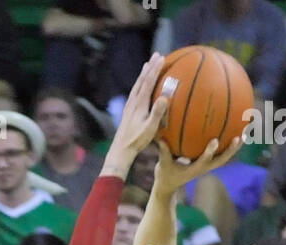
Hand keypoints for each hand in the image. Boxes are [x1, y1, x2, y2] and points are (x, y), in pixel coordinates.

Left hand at [102, 53, 167, 176]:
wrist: (120, 149)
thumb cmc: (137, 140)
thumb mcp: (150, 128)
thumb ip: (157, 112)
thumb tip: (165, 97)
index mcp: (139, 103)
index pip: (148, 82)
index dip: (155, 69)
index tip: (161, 58)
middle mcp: (133, 101)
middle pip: (142, 80)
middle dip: (150, 67)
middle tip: (156, 55)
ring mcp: (129, 105)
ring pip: (137, 85)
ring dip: (143, 73)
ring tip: (147, 64)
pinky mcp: (127, 110)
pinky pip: (135, 91)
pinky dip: (139, 83)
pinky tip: (140, 85)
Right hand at [152, 131, 242, 197]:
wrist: (169, 187)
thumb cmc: (165, 176)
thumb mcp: (162, 165)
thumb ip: (163, 152)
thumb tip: (161, 137)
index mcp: (194, 170)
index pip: (204, 162)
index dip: (209, 152)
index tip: (215, 141)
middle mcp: (204, 168)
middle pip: (221, 160)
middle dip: (231, 150)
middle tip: (239, 137)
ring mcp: (207, 165)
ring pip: (224, 156)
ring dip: (235, 146)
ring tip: (246, 131)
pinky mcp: (207, 162)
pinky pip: (219, 151)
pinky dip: (227, 141)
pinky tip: (233, 128)